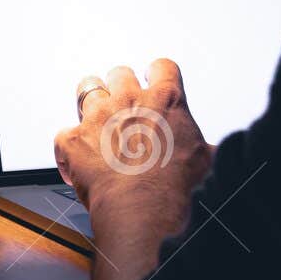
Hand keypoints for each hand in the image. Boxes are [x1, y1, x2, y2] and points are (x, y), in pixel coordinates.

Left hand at [54, 59, 213, 279]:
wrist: (145, 212)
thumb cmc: (177, 189)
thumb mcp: (205, 161)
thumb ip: (202, 146)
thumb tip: (216, 152)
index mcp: (167, 100)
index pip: (161, 67)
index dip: (157, 75)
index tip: (155, 81)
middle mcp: (130, 101)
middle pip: (119, 73)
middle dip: (121, 87)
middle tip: (125, 106)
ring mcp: (98, 118)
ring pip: (87, 88)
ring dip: (92, 102)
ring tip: (97, 120)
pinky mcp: (74, 141)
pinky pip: (64, 134)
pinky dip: (70, 146)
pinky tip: (79, 159)